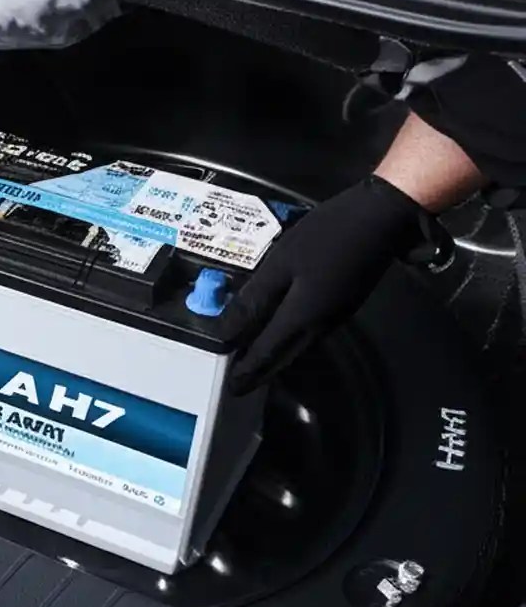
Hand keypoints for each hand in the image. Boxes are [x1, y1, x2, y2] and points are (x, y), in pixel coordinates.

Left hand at [224, 176, 424, 393]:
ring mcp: (335, 317)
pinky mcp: (342, 304)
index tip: (232, 388)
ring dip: (276, 356)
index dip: (248, 371)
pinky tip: (279, 330)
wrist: (381, 219)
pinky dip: (289, 339)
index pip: (267, 354)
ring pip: (298, 346)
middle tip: (241, 382)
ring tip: (253, 359)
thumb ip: (254, 299)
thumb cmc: (325, 237)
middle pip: (285, 357)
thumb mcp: (280, 265)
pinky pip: (309, 333)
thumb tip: (226, 331)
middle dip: (262, 371)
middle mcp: (320, 326)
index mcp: (302, 318)